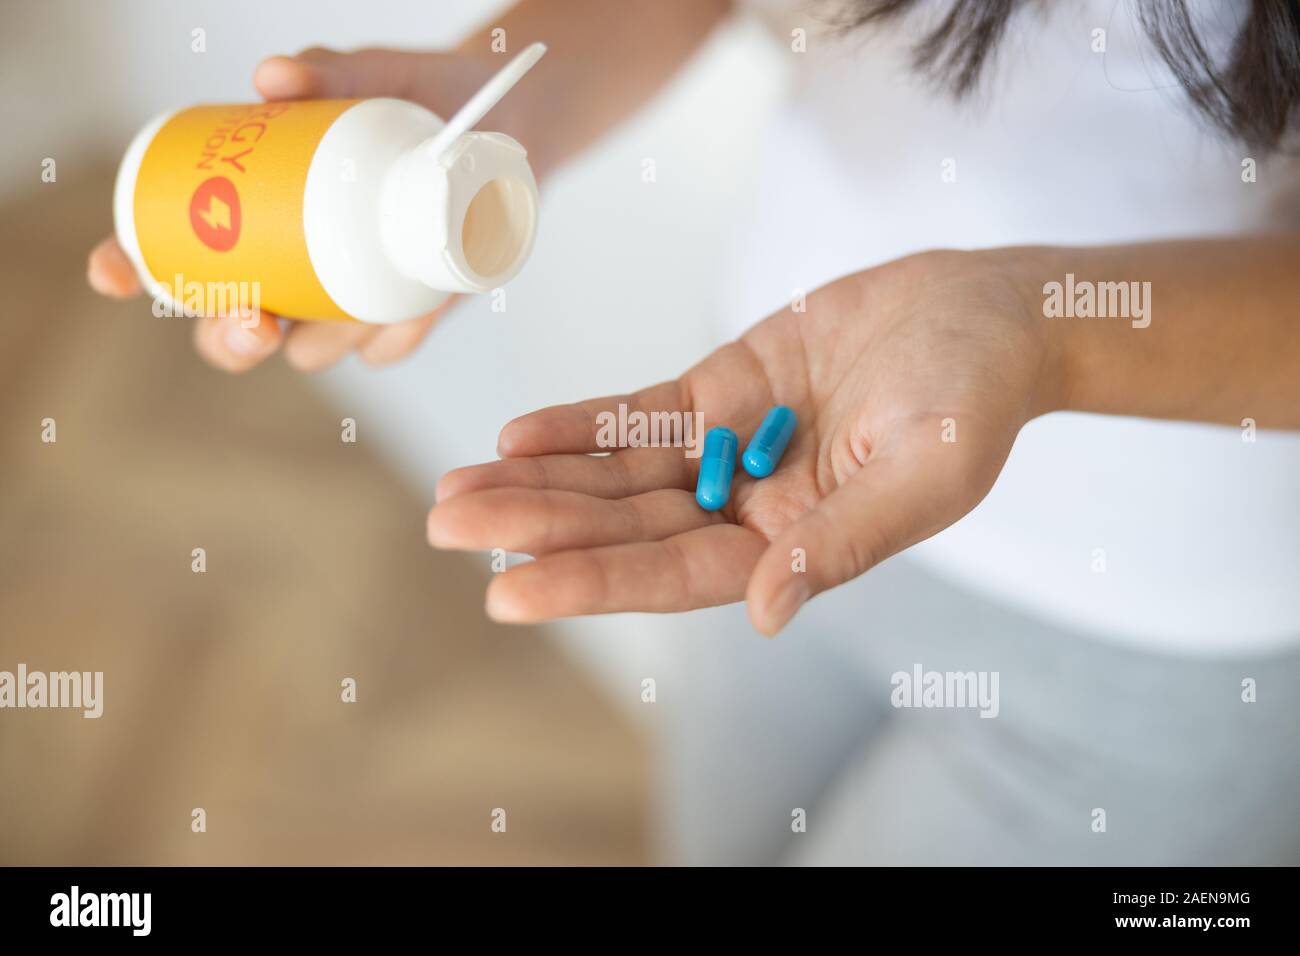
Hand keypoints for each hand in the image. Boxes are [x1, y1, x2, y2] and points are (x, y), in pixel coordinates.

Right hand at [87, 47, 502, 372]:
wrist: (507, 125)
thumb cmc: (417, 98)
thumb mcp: (374, 78)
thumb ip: (325, 75)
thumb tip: (272, 79)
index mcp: (259, 218)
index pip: (174, 255)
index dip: (135, 268)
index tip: (118, 271)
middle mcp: (295, 270)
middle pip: (235, 332)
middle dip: (233, 341)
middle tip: (256, 317)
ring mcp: (348, 301)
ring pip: (314, 351)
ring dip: (326, 337)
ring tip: (365, 300)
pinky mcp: (406, 318)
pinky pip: (386, 350)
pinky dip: (395, 335)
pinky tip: (416, 309)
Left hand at [428, 249, 1065, 634]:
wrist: (984, 312)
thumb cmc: (975, 397)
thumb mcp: (925, 472)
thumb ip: (845, 541)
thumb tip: (765, 612)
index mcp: (796, 548)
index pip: (677, 576)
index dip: (591, 583)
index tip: (509, 592)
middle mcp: (751, 509)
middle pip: (625, 527)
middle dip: (536, 526)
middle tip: (446, 526)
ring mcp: (731, 449)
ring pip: (618, 475)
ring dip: (538, 481)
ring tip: (454, 491)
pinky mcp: (722, 390)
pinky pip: (640, 416)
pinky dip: (581, 425)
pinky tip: (516, 434)